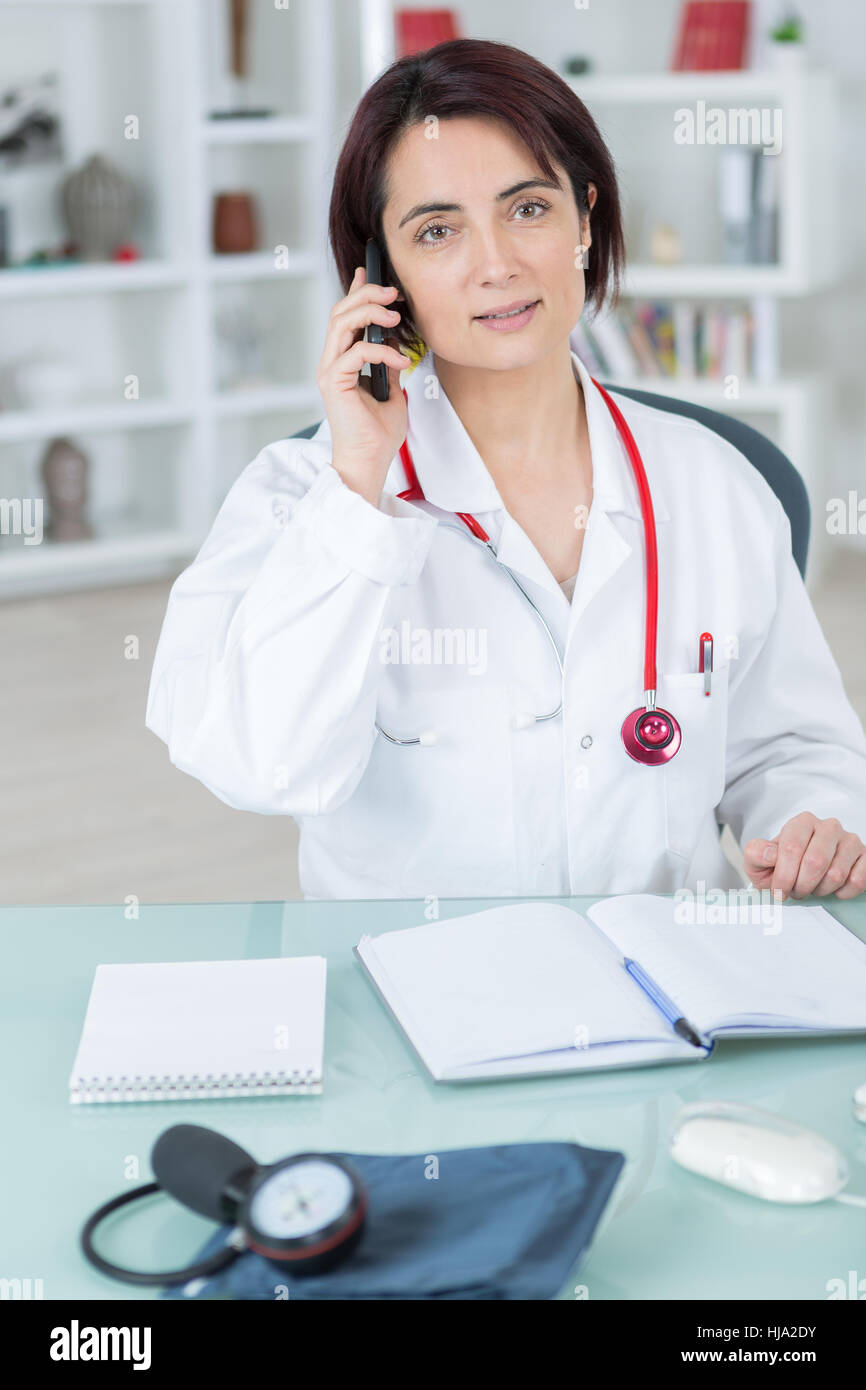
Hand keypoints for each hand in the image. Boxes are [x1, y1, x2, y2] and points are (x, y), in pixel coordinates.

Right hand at [316, 265, 410, 504]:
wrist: (370, 461)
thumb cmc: (378, 432)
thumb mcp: (392, 389)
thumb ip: (388, 363)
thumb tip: (394, 341)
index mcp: (343, 361)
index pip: (346, 317)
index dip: (357, 291)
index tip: (371, 272)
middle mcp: (332, 361)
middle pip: (341, 312)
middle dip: (367, 295)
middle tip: (394, 291)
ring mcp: (330, 371)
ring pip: (341, 323)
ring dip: (370, 312)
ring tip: (396, 316)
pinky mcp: (333, 382)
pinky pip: (355, 352)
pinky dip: (381, 350)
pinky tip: (400, 361)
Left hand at [744, 812, 865, 900]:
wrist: (801, 872)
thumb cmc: (779, 866)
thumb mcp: (758, 861)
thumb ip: (756, 854)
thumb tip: (769, 854)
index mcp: (802, 822)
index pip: (792, 848)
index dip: (783, 876)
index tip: (779, 891)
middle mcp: (828, 827)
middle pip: (815, 862)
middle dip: (802, 885)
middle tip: (796, 891)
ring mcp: (850, 841)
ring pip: (836, 874)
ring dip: (820, 890)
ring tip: (812, 886)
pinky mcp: (865, 857)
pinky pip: (857, 881)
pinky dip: (841, 893)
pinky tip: (832, 888)